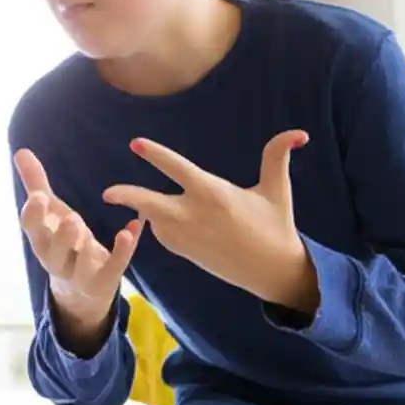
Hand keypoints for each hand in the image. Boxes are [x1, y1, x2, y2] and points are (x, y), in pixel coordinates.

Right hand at [14, 149, 142, 352]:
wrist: (82, 292)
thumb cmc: (62, 243)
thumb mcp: (50, 213)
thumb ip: (36, 183)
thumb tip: (21, 151)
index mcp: (41, 241)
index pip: (31, 230)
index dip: (33, 216)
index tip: (38, 197)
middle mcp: (56, 260)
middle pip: (51, 252)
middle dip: (59, 237)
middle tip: (70, 218)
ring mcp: (80, 275)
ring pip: (79, 266)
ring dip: (83, 249)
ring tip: (87, 228)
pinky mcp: (104, 280)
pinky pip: (114, 267)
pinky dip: (123, 250)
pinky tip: (132, 228)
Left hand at [102, 132, 319, 313]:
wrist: (273, 271)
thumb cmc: (275, 226)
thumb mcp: (277, 190)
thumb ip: (277, 157)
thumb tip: (299, 133)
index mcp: (213, 194)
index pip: (178, 169)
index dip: (155, 155)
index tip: (135, 144)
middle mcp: (194, 215)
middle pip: (150, 204)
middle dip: (126, 196)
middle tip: (106, 193)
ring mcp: (186, 237)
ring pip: (155, 218)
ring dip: (150, 209)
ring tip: (151, 202)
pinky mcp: (184, 252)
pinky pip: (162, 233)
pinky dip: (162, 224)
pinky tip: (174, 221)